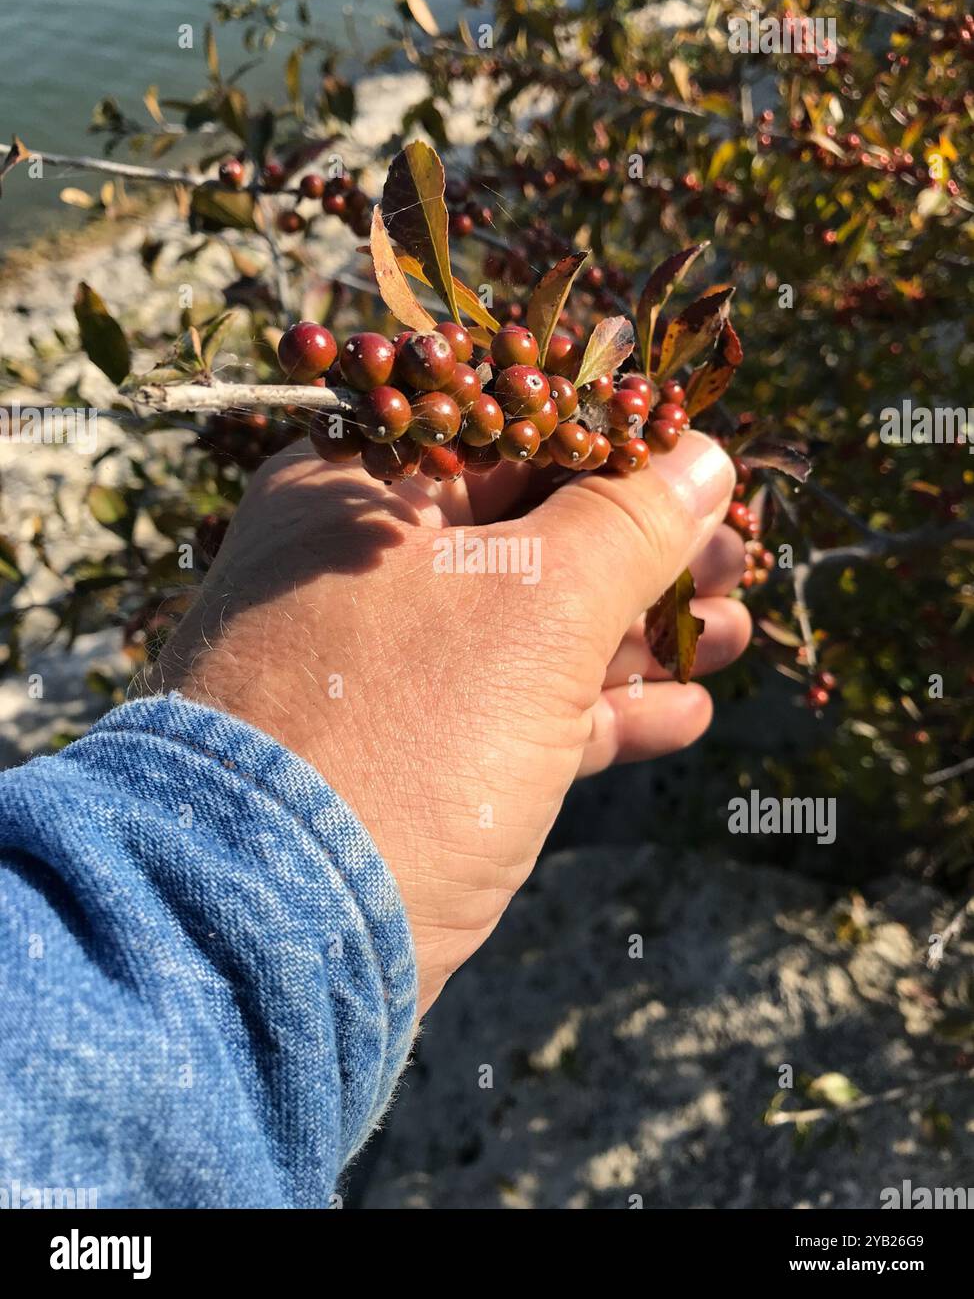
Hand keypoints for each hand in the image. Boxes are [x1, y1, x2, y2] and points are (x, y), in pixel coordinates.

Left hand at [154, 430, 745, 1014]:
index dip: (618, 454)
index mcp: (356, 497)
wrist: (279, 937)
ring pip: (533, 632)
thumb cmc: (402, 731)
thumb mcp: (534, 607)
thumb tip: (704, 461)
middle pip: (531, 537)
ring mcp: (382, 672)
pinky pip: (518, 715)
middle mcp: (358, 573)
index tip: (705, 473)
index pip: (506, 439)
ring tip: (736, 633)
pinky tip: (686, 716)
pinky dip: (598, 714)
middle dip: (644, 555)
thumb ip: (627, 526)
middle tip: (740, 561)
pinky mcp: (409, 759)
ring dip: (638, 637)